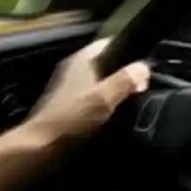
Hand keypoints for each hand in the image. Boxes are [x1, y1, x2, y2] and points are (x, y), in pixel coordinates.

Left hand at [23, 39, 150, 145]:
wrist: (41, 148)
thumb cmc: (72, 119)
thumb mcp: (104, 98)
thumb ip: (125, 80)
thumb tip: (144, 67)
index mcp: (82, 60)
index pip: (110, 43)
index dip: (130, 49)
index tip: (148, 62)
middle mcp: (75, 69)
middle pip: (107, 63)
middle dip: (126, 72)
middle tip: (147, 84)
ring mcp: (71, 88)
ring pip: (102, 81)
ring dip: (117, 89)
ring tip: (138, 99)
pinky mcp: (70, 106)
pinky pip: (95, 97)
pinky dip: (108, 102)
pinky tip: (119, 114)